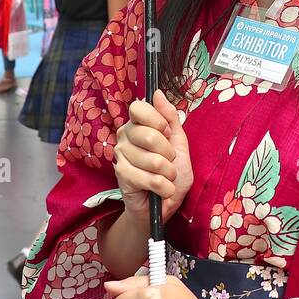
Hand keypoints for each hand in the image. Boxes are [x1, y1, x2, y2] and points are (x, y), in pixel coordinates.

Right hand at [114, 90, 192, 227]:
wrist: (163, 205)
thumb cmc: (170, 174)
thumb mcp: (178, 142)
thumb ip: (170, 118)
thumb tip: (157, 93)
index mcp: (137, 125)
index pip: (139, 108)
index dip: (158, 121)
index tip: (166, 133)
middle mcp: (124, 137)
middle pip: (150, 135)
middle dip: (169, 154)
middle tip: (168, 162)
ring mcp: (120, 156)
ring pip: (154, 161)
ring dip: (169, 174)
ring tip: (165, 178)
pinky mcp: (121, 177)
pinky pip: (152, 179)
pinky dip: (165, 188)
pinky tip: (161, 190)